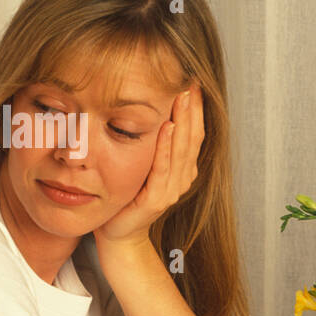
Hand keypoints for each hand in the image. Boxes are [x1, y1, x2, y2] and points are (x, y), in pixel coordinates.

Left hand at [95, 83, 203, 249]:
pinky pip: (163, 169)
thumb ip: (155, 144)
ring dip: (183, 122)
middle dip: (193, 109)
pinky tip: (167, 127)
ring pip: (182, 150)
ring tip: (183, 97)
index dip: (196, 109)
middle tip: (191, 82)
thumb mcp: (143, 165)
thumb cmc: (127, 196)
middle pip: (192, 138)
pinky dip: (166, 147)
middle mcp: (182, 178)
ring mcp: (172, 190)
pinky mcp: (156, 200)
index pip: (195, 134)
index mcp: (183, 169)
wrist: (118, 233)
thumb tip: (155, 110)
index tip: (193, 82)